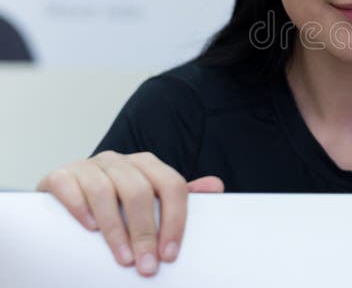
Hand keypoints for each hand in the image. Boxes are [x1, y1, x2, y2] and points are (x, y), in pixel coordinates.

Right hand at [36, 151, 223, 276]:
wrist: (66, 200)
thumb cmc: (115, 205)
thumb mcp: (149, 200)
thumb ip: (179, 197)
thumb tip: (216, 186)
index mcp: (147, 165)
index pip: (172, 185)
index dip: (175, 220)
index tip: (170, 254)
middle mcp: (119, 160)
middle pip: (139, 192)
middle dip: (145, 233)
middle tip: (146, 266)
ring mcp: (88, 165)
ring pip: (105, 191)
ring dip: (115, 230)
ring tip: (122, 258)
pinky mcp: (60, 175)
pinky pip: (70, 186)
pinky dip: (80, 207)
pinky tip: (89, 228)